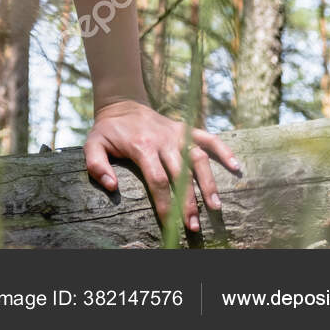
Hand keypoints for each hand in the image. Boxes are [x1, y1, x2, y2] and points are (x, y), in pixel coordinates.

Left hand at [82, 99, 241, 234]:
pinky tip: (236, 167)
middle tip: (194, 225)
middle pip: (181, 174)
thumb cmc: (108, 130)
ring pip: (199, 159)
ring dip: (209, 183)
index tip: (170, 223)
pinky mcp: (186, 129)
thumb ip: (96, 165)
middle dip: (188, 202)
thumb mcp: (92, 144)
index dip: (165, 203)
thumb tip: (112, 187)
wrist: (122, 104)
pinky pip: (209, 138)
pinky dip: (223, 150)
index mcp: (142, 146)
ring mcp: (177, 134)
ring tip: (216, 207)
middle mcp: (163, 140)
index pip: (157, 180)